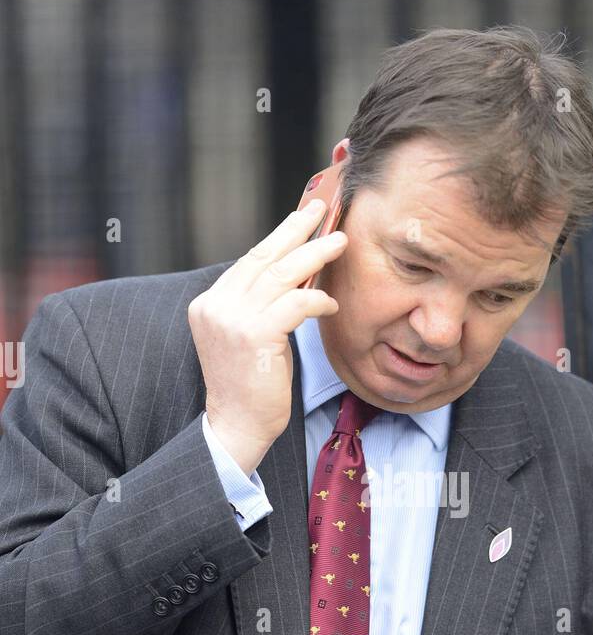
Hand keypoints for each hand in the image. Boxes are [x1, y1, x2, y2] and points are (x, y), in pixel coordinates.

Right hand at [188, 201, 346, 474]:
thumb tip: (295, 274)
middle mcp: (216, 305)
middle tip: (320, 208)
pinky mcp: (254, 335)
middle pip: (263, 256)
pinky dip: (317, 300)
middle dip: (295, 228)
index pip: (250, 261)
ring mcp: (232, 319)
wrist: (237, 426)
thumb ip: (260, 305)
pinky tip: (331, 303)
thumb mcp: (250, 336)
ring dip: (315, 255)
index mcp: (209, 303)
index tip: (302, 219)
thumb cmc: (251, 386)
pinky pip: (295, 304)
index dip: (279, 237)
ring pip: (281, 274)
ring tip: (340, 241)